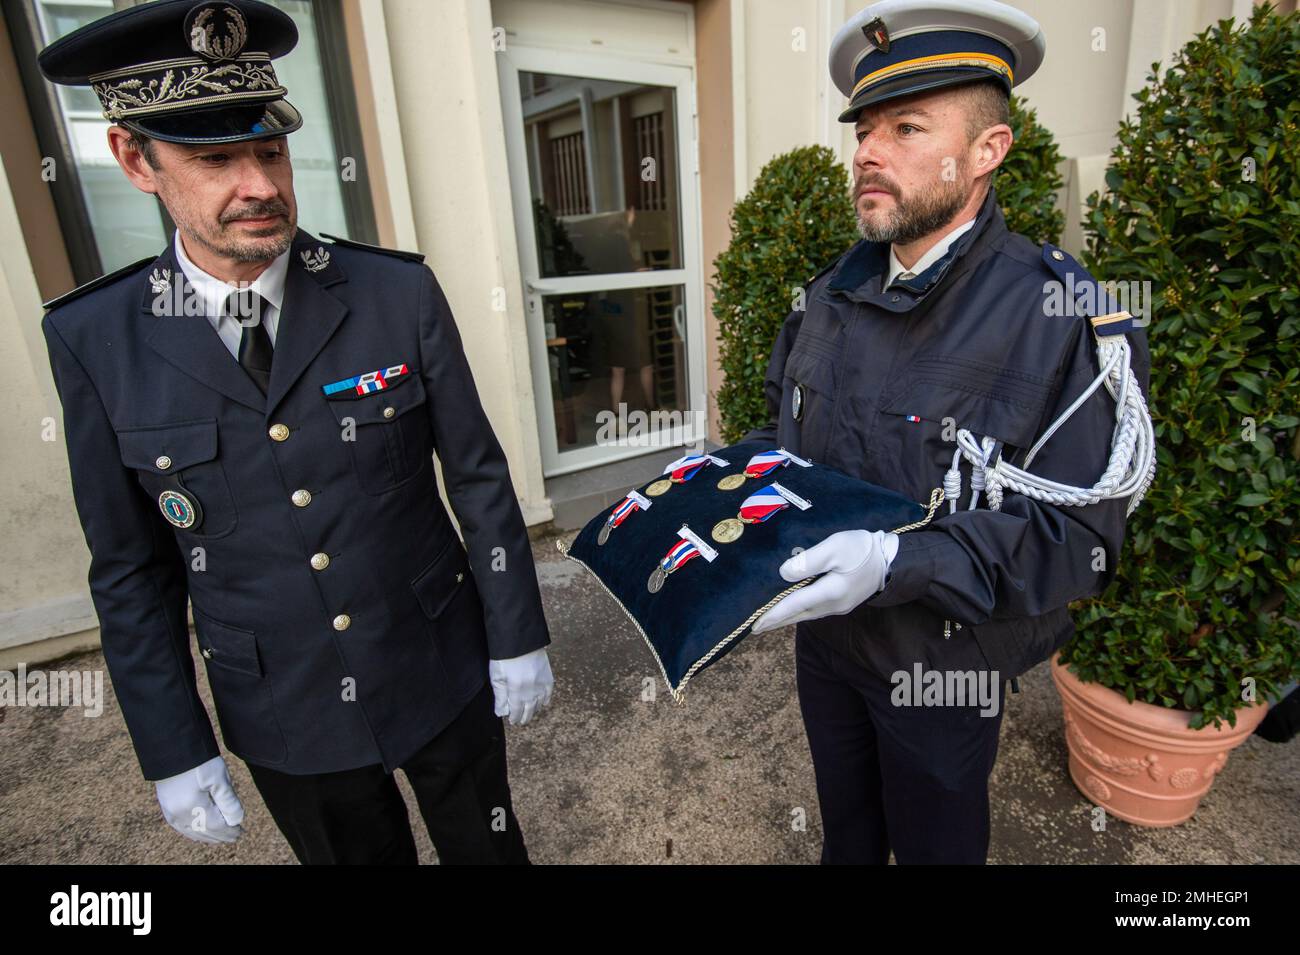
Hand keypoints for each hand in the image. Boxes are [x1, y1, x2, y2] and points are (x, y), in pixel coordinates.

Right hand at [154, 755, 244, 843]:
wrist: (172, 748)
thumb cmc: (198, 761)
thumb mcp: (219, 778)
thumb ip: (228, 802)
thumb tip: (236, 821)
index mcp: (193, 807)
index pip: (217, 826)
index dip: (230, 831)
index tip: (241, 831)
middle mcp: (179, 814)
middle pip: (204, 832)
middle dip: (221, 835)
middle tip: (235, 836)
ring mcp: (170, 812)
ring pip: (192, 832)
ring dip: (208, 836)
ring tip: (221, 837)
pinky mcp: (166, 807)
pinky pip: (181, 827)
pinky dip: (194, 832)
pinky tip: (200, 832)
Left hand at [489, 648, 553, 724]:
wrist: (520, 639)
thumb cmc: (505, 656)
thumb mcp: (497, 676)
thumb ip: (500, 696)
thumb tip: (501, 712)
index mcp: (516, 690)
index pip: (517, 710)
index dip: (515, 717)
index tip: (513, 721)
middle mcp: (531, 689)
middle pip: (529, 709)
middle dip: (525, 717)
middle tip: (521, 721)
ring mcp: (541, 683)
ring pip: (539, 703)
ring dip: (534, 710)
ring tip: (530, 714)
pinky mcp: (548, 676)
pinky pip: (548, 693)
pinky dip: (545, 700)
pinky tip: (542, 704)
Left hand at [751, 530, 899, 632]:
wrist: (890, 559)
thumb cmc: (861, 549)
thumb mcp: (835, 548)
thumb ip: (808, 561)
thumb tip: (784, 573)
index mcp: (830, 592)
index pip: (793, 605)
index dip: (772, 614)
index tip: (754, 624)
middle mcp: (832, 605)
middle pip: (797, 615)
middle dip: (775, 622)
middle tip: (753, 628)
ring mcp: (838, 606)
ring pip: (805, 615)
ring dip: (786, 618)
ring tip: (767, 622)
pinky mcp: (841, 603)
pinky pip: (813, 611)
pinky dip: (798, 612)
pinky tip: (790, 610)